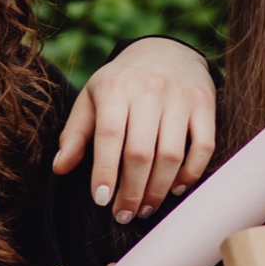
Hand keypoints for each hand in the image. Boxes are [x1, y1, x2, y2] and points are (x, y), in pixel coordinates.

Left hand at [53, 37, 216, 223]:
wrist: (166, 51)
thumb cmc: (122, 83)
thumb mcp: (92, 98)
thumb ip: (76, 134)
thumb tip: (60, 168)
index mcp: (115, 88)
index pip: (109, 136)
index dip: (106, 171)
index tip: (102, 200)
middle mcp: (149, 90)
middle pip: (141, 152)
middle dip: (131, 191)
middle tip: (123, 215)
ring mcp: (180, 97)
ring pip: (171, 155)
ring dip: (158, 189)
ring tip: (145, 208)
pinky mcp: (204, 105)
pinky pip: (202, 146)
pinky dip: (191, 173)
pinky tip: (175, 188)